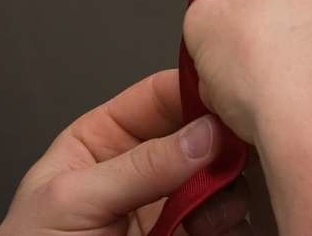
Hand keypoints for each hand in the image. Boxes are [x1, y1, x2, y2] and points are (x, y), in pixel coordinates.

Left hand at [0, 70, 251, 235]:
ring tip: (224, 192)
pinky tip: (224, 220)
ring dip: (227, 182)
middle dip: (218, 138)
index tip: (223, 97)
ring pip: (214, 178)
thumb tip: (197, 135)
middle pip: (194, 136)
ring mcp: (162, 206)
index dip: (191, 91)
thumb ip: (137, 167)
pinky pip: (220, 220)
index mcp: (101, 139)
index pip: (155, 98)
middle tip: (237, 146)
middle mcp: (137, 168)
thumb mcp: (75, 199)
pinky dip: (231, 217)